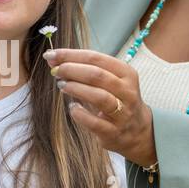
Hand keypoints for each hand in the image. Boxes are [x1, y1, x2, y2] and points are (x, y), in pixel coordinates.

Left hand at [43, 47, 157, 167]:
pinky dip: (80, 114)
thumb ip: (86, 69)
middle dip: (72, 70)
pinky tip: (72, 108)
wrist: (136, 130)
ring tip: (61, 85)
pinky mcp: (114, 132)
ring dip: (76, 89)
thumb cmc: (116, 99)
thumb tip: (55, 59)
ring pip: (99, 97)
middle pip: (97, 75)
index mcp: (126, 73)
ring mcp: (122, 113)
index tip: (51, 55)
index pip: (96, 58)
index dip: (71, 55)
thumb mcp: (110, 81)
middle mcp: (127, 92)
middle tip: (55, 71)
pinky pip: (95, 122)